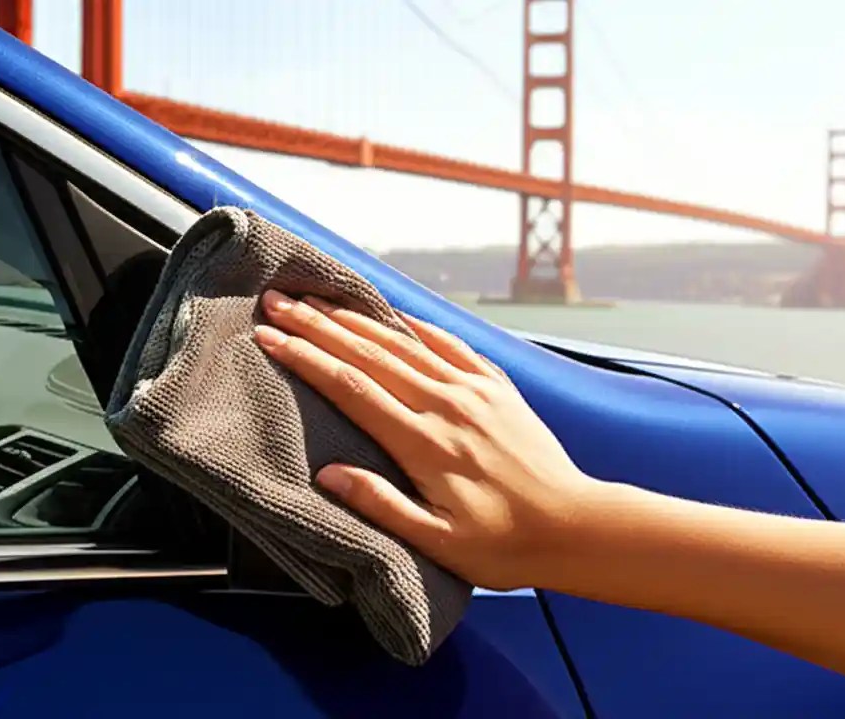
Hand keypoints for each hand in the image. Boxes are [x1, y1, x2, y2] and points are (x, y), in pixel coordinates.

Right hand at [253, 290, 596, 589]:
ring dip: (357, 318)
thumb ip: (381, 505)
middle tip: (278, 300)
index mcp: (425, 443)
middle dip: (319, 325)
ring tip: (319, 299)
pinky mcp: (497, 387)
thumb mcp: (438, 541)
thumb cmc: (503, 545)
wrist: (575, 526)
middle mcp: (447, 405)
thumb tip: (328, 474)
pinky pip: (449, 343)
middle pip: (370, 353)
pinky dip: (415, 324)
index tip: (270, 337)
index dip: (307, 358)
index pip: (351, 387)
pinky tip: (392, 314)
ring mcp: (474, 390)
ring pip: (405, 341)